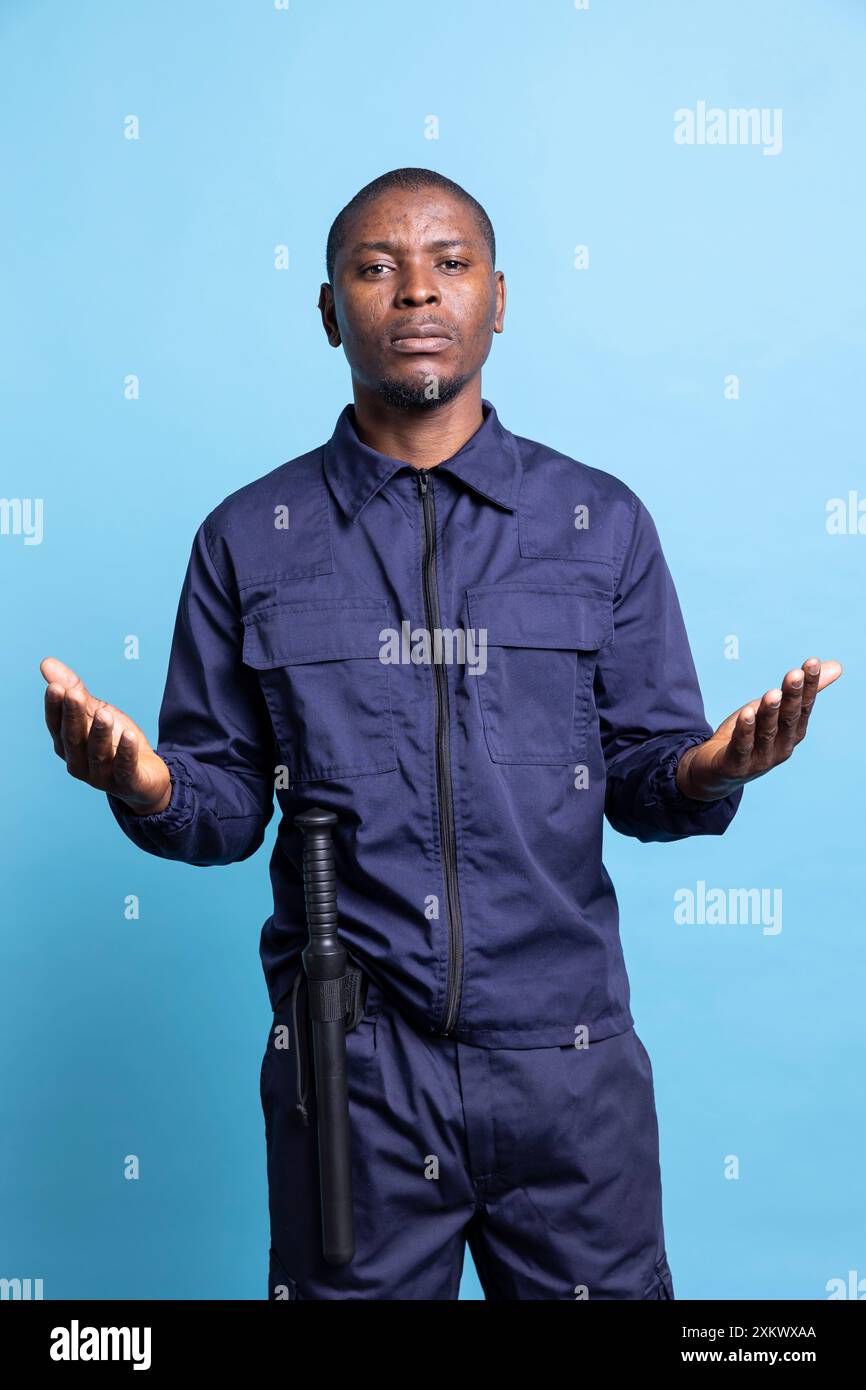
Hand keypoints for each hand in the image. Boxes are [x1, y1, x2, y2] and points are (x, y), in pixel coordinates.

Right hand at [40, 656, 171, 814]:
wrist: (145, 776)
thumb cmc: (115, 741)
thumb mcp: (95, 712)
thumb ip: (75, 691)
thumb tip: (46, 663)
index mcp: (68, 745)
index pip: (56, 726)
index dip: (54, 708)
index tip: (55, 687)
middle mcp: (79, 763)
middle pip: (74, 739)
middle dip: (73, 716)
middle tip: (73, 694)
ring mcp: (102, 776)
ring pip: (98, 754)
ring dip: (99, 733)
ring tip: (104, 713)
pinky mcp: (127, 783)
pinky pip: (125, 768)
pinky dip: (126, 752)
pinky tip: (129, 735)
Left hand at [676, 656, 842, 800]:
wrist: (717, 772)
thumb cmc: (751, 736)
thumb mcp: (774, 710)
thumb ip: (800, 691)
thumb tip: (836, 666)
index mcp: (793, 733)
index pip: (804, 707)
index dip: (809, 686)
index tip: (812, 663)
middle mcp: (782, 747)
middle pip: (788, 719)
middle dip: (792, 696)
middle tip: (795, 674)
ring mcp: (760, 759)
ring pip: (766, 732)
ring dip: (770, 712)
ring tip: (772, 693)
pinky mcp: (736, 765)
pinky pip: (742, 746)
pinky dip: (745, 730)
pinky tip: (746, 714)